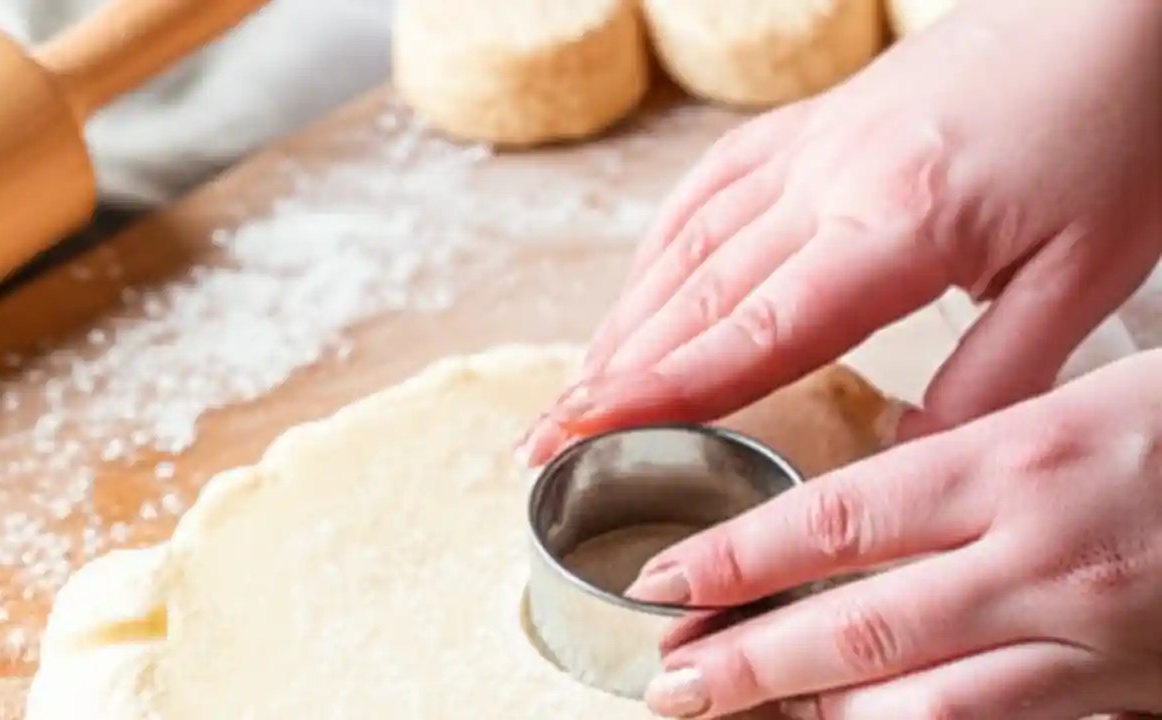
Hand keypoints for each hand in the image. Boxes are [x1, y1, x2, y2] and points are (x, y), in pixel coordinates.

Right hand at [520, 0, 1161, 466]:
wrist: (1118, 8)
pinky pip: (713, 186)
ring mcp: (813, 143)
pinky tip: (641, 284)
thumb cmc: (1121, 129)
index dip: (660, 391)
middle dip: (612, 373)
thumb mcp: (1085, 276)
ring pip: (690, 240)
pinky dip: (663, 245)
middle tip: (544, 435)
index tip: (583, 433)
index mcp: (895, 223)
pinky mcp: (816, 121)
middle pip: (696, 292)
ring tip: (577, 384)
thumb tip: (908, 457)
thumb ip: (993, 381)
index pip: (752, 329)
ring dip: (625, 318)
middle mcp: (830, 179)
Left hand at [622, 350, 1161, 718]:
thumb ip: (971, 445)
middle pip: (857, 628)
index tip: (663, 584)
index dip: (736, 561)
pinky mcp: (1125, 689)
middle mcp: (1038, 559)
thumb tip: (878, 475)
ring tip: (741, 715)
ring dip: (819, 715)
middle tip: (668, 680)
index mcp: (1015, 462)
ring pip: (921, 704)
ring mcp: (1085, 636)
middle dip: (749, 661)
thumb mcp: (1078, 396)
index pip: (836, 522)